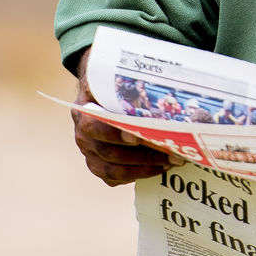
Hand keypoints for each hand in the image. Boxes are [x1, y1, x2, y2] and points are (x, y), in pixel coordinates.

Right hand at [71, 56, 173, 186]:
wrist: (98, 89)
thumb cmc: (112, 84)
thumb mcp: (115, 78)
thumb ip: (131, 84)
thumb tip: (166, 82)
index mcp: (84, 112)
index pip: (94, 128)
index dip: (114, 134)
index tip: (137, 137)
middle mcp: (83, 136)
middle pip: (109, 153)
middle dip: (143, 156)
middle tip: (171, 153)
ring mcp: (89, 153)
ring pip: (112, 171)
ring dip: (143, 169)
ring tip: (169, 162)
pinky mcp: (98, 165)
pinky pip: (114, 178)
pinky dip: (136, 175)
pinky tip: (158, 168)